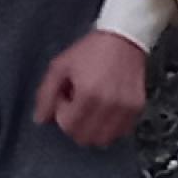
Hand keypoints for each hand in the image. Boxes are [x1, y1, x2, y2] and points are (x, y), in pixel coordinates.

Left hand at [35, 29, 149, 149]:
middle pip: (85, 137)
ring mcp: (125, 108)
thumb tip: (40, 119)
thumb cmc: (91, 50)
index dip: (63, 114)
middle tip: (77, 104)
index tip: (66, 99)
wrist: (123, 38)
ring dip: (93, 128)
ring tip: (92, 108)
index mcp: (88, 93)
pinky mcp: (137, 108)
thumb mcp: (61, 66)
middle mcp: (108, 104)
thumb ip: (46, 94)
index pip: (69, 126)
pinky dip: (110, 127)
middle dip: (76, 124)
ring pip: (104, 139)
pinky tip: (105, 110)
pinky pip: (120, 132)